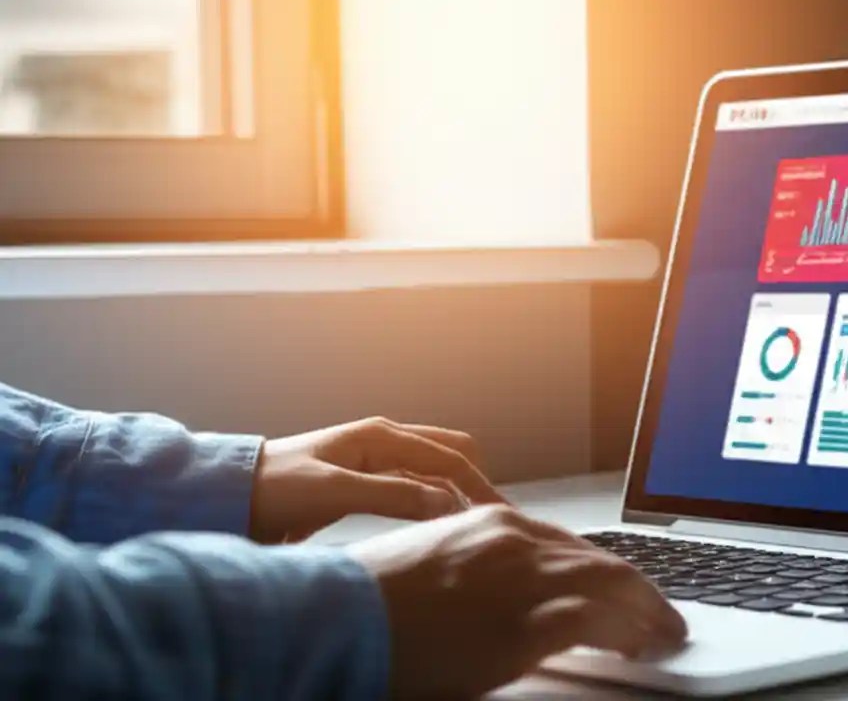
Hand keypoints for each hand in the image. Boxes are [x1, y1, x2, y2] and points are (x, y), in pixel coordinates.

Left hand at [249, 416, 507, 542]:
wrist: (228, 495)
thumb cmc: (275, 489)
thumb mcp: (334, 492)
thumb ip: (392, 495)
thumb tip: (448, 503)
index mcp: (381, 436)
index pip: (450, 458)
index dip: (478, 488)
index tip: (500, 520)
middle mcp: (385, 442)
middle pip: (452, 454)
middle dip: (475, 484)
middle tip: (491, 524)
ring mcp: (376, 461)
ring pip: (435, 472)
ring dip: (456, 495)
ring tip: (474, 531)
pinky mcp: (365, 483)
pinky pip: (414, 489)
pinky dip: (434, 504)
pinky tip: (440, 530)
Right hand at [348, 505, 687, 698]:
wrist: (334, 618)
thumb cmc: (366, 601)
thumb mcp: (428, 567)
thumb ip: (474, 573)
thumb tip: (496, 596)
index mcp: (488, 521)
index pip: (565, 541)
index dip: (600, 567)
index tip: (618, 585)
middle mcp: (514, 540)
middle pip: (597, 559)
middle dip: (633, 586)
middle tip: (656, 609)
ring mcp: (523, 578)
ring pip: (611, 584)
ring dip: (646, 609)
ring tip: (664, 629)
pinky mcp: (526, 623)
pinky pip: (599, 621)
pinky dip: (631, 631)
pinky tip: (644, 644)